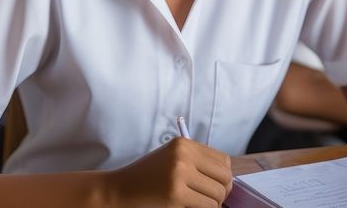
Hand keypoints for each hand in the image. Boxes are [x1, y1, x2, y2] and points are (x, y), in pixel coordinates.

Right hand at [102, 136, 232, 206]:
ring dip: (212, 205)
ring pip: (217, 196)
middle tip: (211, 200)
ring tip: (197, 204)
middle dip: (222, 193)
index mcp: (184, 145)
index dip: (224, 177)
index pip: (223, 161)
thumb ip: (196, 162)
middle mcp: (183, 157)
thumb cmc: (146, 177)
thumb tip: (227, 179)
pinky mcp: (175, 197)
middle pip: (224, 179)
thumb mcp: (170, 159)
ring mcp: (179, 177)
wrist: (119, 190)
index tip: (216, 186)